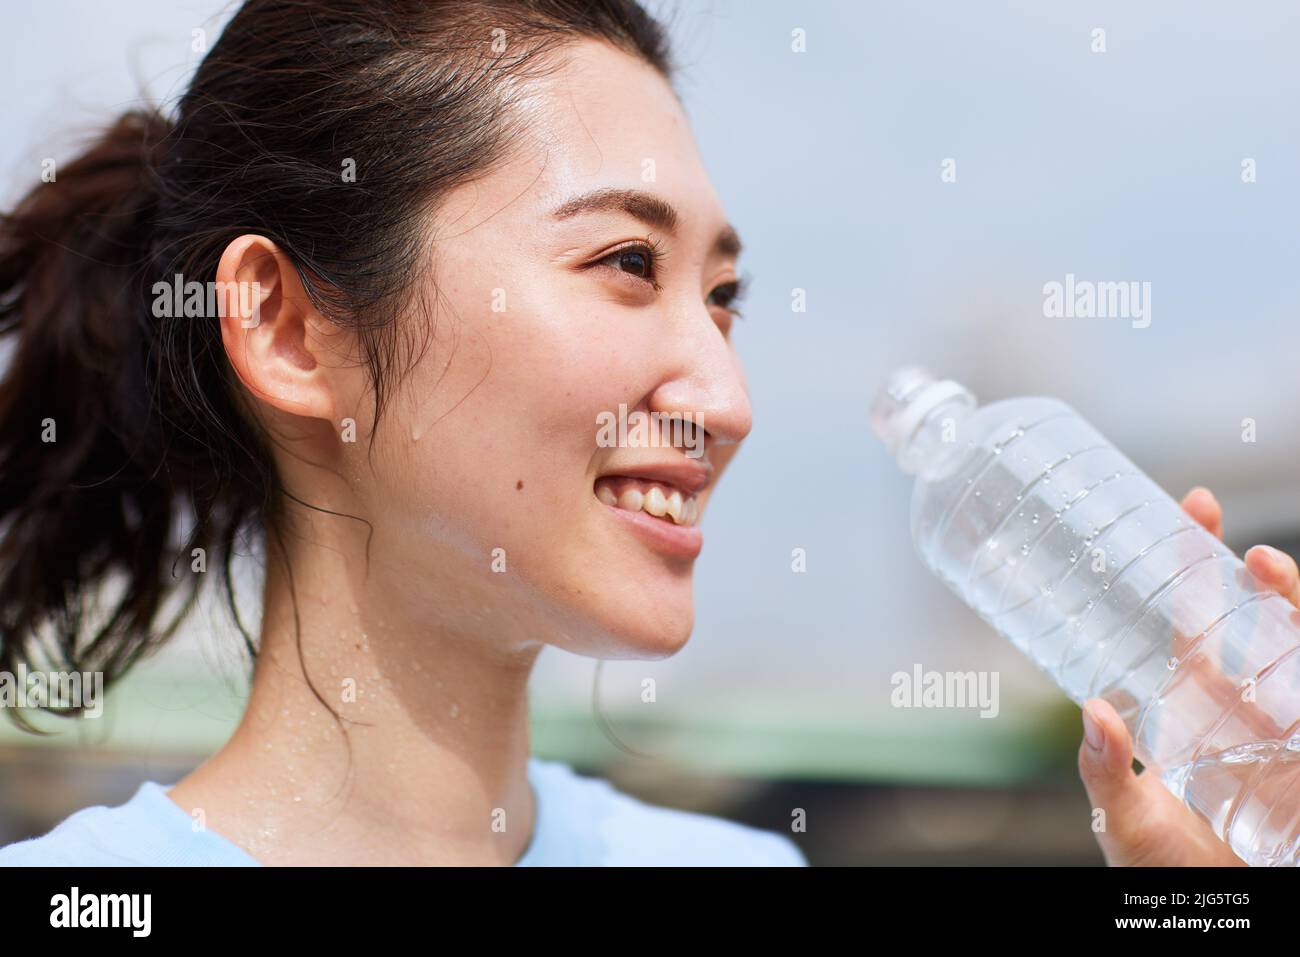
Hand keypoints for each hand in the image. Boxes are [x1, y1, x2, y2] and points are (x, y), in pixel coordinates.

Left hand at [1077, 486, 1298, 865]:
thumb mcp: (1125, 824)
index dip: (1195, 567)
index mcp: (1196, 712)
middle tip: (1223, 529)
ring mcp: (1288, 735)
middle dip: (1250, 573)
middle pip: (1257, 625)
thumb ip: (1107, 774)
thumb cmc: (1167, 877)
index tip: (1190, 509)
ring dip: (1291, 608)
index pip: (1197, 625)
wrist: (1224, 919)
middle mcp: (1246, 714)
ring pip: (1298, 653)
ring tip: (1267, 568)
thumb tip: (1092, 711)